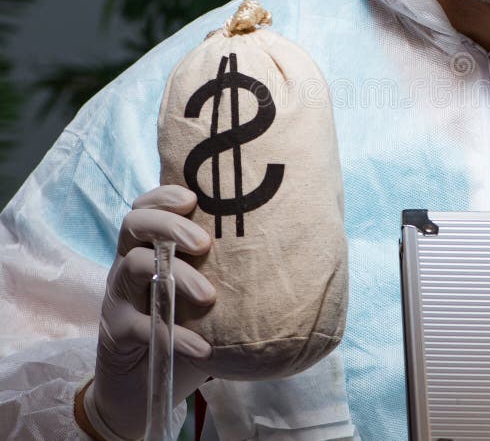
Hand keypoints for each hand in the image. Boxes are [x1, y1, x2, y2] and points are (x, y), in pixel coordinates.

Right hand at [89, 186, 215, 438]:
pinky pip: (143, 326)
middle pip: (133, 225)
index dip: (163, 197)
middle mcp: (126, 264)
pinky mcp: (117, 333)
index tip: (192, 197)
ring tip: (209, 296)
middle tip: (205, 243)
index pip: (144, 207)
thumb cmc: (181, 323)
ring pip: (135, 267)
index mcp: (145, 246)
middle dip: (170, 226)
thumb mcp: (199, 289)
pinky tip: (203, 347)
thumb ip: (221, 266)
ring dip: (177, 276)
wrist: (140, 383)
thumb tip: (281, 245)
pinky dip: (175, 335)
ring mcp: (118, 296)